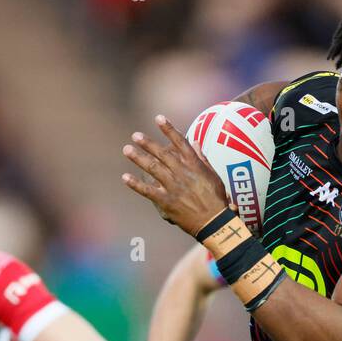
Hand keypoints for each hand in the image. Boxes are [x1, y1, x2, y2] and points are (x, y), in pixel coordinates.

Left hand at [121, 115, 229, 237]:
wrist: (214, 222)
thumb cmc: (216, 199)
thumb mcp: (213, 176)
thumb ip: (202, 158)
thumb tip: (194, 142)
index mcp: (195, 165)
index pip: (180, 142)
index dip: (169, 129)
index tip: (158, 118)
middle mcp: (182, 173)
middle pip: (162, 154)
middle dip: (148, 143)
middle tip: (135, 135)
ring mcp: (174, 187)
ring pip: (153, 169)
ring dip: (138, 158)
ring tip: (127, 150)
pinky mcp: (167, 201)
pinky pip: (148, 191)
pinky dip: (136, 184)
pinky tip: (125, 177)